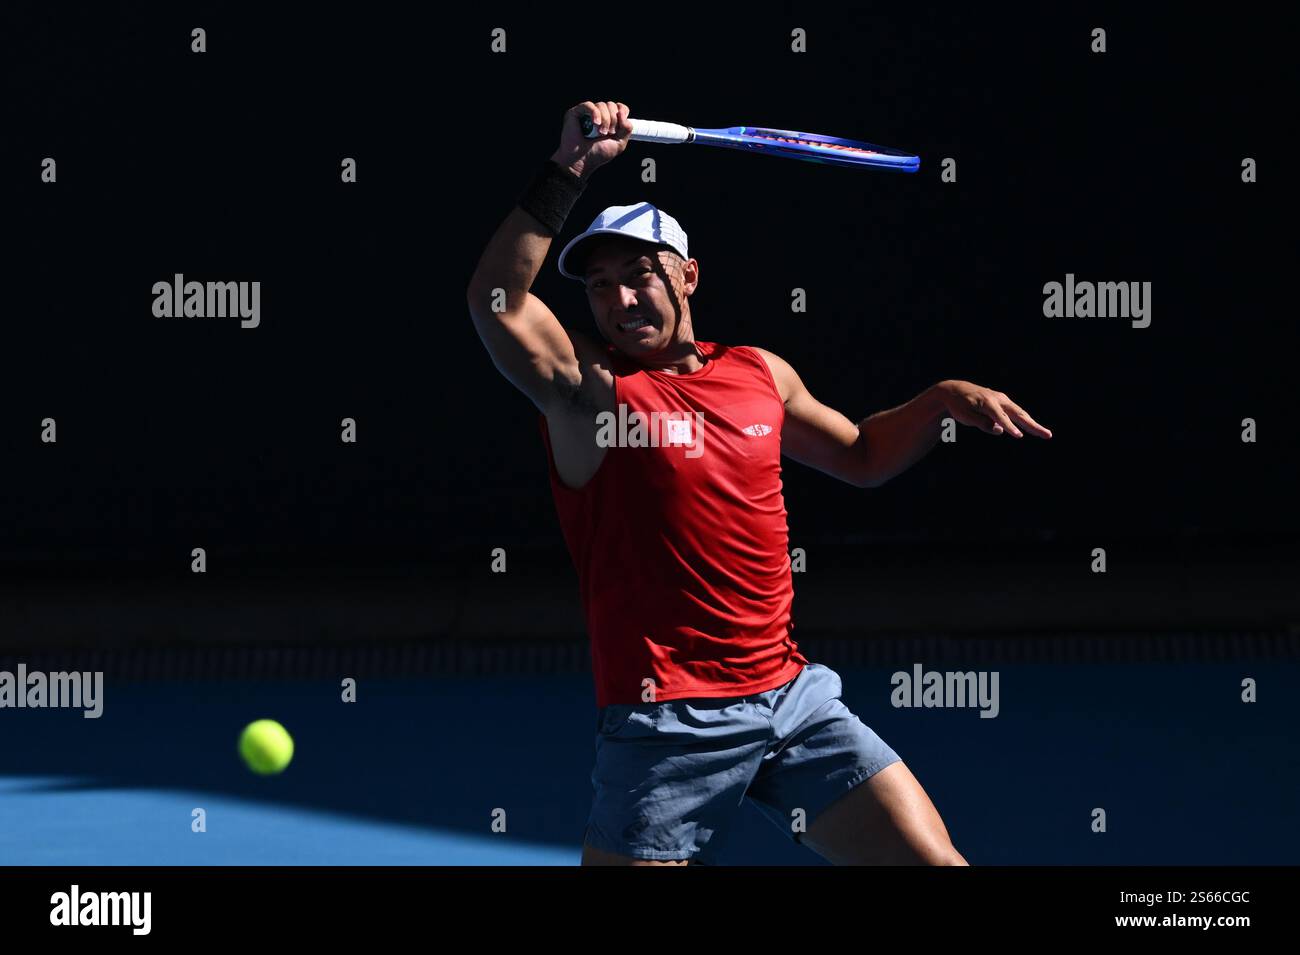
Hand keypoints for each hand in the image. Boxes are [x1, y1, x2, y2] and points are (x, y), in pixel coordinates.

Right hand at [551, 100, 631, 180]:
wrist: (582, 161)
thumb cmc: (598, 154)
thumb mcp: (619, 144)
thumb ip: (627, 128)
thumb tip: (621, 112)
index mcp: (610, 121)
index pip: (620, 107)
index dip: (623, 112)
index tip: (620, 125)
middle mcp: (599, 115)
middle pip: (611, 105)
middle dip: (613, 119)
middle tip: (608, 133)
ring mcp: (587, 113)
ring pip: (601, 105)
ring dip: (605, 119)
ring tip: (600, 133)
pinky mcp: (576, 112)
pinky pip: (589, 105)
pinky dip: (595, 113)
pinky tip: (595, 124)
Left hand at [935, 380, 1051, 438]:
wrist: (955, 390)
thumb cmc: (958, 405)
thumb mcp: (965, 416)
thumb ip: (981, 423)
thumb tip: (1000, 431)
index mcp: (987, 402)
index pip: (1001, 417)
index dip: (1010, 427)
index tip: (1019, 437)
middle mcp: (998, 399)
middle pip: (1018, 414)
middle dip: (1033, 426)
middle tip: (1048, 435)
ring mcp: (1002, 399)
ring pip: (1020, 413)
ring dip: (1033, 424)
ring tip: (1045, 434)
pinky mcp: (1002, 401)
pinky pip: (1015, 412)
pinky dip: (1025, 420)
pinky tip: (1032, 427)